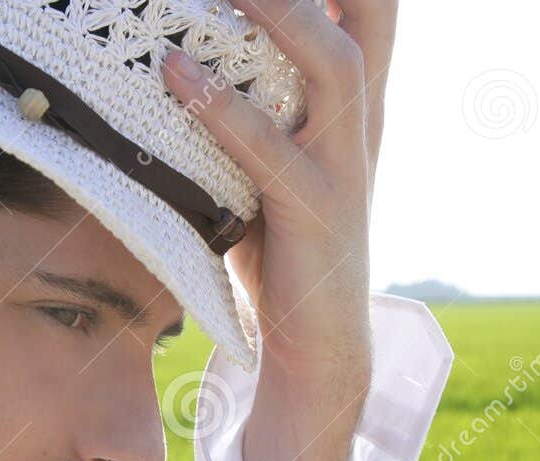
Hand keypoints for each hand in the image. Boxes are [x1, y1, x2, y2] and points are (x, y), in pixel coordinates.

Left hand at [161, 0, 397, 376]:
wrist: (314, 348)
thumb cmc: (278, 247)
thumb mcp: (264, 161)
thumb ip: (247, 104)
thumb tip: (178, 52)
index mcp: (352, 103)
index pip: (362, 7)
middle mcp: (360, 122)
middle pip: (367, 13)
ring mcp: (343, 166)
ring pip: (334, 64)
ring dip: (279, 13)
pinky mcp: (316, 214)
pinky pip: (272, 149)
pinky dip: (221, 107)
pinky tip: (173, 73)